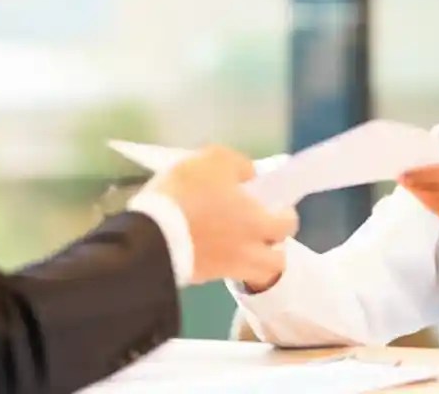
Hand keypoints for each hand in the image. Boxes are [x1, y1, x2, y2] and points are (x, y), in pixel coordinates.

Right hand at [145, 146, 298, 285]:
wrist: (151, 233)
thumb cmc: (188, 193)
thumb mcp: (215, 160)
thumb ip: (239, 166)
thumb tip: (250, 176)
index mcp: (257, 223)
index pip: (288, 226)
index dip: (286, 215)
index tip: (276, 206)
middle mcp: (247, 252)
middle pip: (276, 262)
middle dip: (274, 248)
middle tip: (259, 230)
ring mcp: (224, 270)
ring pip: (251, 273)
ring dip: (251, 260)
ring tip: (235, 242)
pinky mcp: (200, 278)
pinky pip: (222, 274)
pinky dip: (222, 263)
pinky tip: (207, 245)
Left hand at [398, 144, 438, 269]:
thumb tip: (437, 150)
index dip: (424, 170)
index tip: (407, 165)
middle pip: (437, 187)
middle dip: (416, 181)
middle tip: (401, 173)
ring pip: (435, 201)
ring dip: (418, 191)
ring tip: (407, 182)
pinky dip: (428, 202)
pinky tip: (420, 195)